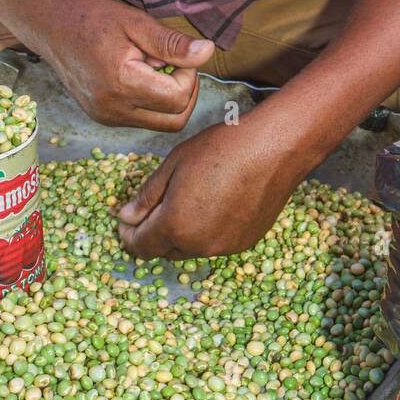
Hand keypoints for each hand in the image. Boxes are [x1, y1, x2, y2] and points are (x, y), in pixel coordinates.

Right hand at [34, 0, 213, 130]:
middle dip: (184, 92)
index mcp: (122, 84)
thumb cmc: (92, 19)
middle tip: (171, 63)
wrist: (51, 27)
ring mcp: (107, 117)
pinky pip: (142, 119)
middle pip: (175, 120)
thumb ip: (171, 43)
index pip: (178, 98)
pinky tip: (138, 75)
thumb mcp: (136, 22)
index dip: (188, 75)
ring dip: (168, 98)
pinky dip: (151, 101)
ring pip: (160, 123)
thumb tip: (206, 52)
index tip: (175, 54)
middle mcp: (113, 109)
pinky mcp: (104, 118)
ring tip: (151, 67)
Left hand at [117, 115, 301, 257]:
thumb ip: (147, 196)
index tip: (126, 221)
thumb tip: (126, 217)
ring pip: (190, 248)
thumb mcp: (173, 164)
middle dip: (153, 232)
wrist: (273, 149)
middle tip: (154, 206)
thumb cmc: (221, 149)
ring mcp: (224, 247)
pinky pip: (214, 243)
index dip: (128, 235)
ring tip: (188, 200)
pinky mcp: (244, 243)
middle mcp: (198, 245)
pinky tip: (214, 203)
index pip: (140, 245)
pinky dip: (206, 231)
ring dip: (181, 233)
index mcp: (175, 226)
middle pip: (163, 250)